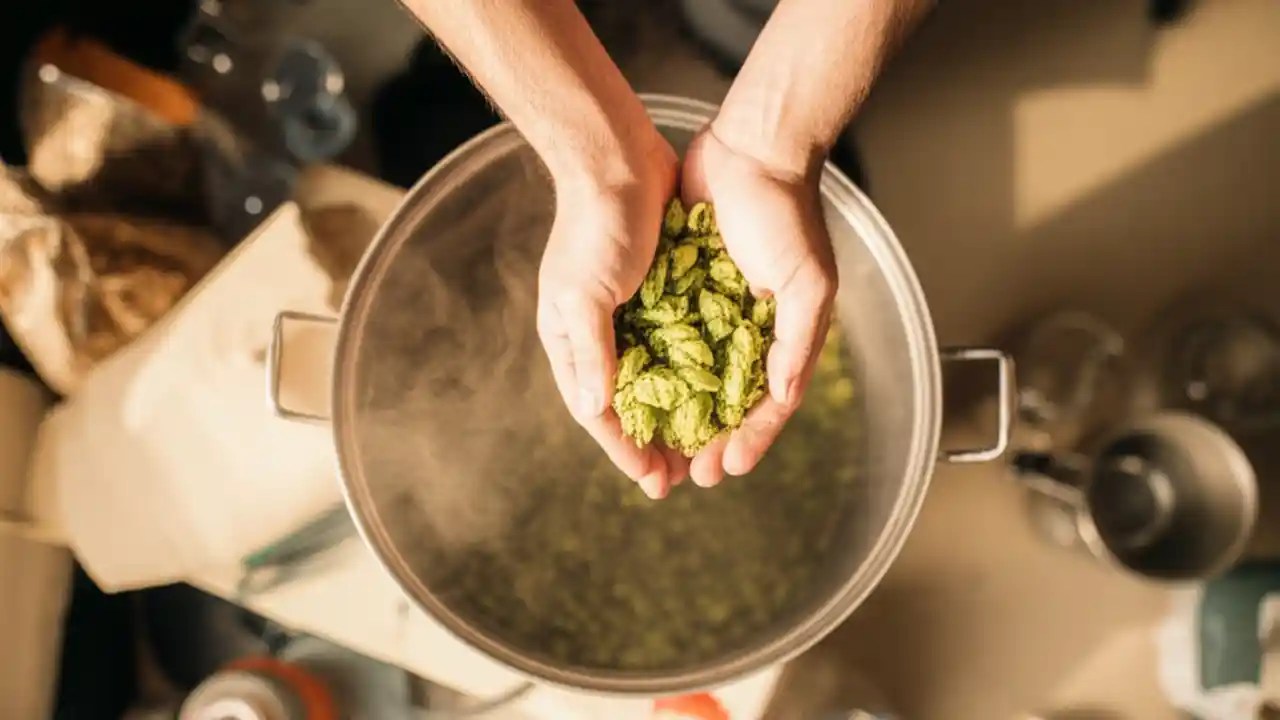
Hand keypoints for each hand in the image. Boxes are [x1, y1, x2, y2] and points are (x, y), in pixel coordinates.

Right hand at [537, 135, 691, 498]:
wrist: (618, 158)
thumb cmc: (597, 225)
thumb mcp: (585, 291)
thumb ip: (590, 351)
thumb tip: (598, 412)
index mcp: (571, 340)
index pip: (599, 413)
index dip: (627, 451)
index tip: (657, 485)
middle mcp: (599, 334)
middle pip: (630, 406)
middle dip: (655, 444)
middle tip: (688, 478)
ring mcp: (632, 315)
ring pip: (658, 382)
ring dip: (680, 416)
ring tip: (707, 446)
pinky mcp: (662, 294)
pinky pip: (680, 347)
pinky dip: (695, 374)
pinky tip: (721, 392)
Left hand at [680, 126, 836, 488]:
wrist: (752, 150)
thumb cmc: (786, 216)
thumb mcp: (807, 283)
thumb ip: (797, 342)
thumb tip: (783, 400)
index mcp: (779, 336)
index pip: (764, 404)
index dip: (746, 440)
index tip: (721, 469)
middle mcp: (743, 331)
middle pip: (720, 402)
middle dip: (701, 441)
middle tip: (678, 476)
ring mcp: (708, 312)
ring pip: (687, 378)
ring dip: (671, 416)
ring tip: (651, 450)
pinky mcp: (676, 288)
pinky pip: (661, 338)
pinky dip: (650, 368)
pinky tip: (630, 395)